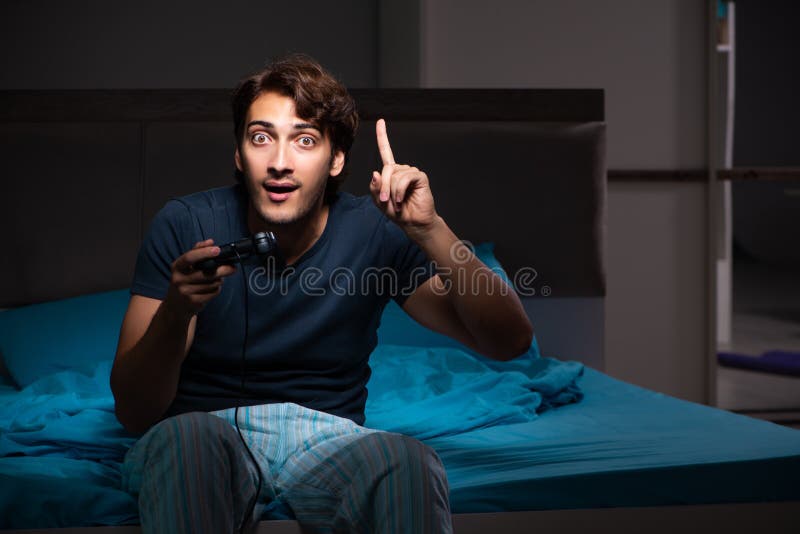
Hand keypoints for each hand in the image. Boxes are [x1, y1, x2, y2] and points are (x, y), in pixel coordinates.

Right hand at [165, 239, 237, 318]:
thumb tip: (210, 241)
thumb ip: (197, 251)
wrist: (175, 305)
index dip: (204, 252)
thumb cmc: (184, 280)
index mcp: (177, 266)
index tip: (217, 249)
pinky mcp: (193, 302)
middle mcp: (179, 279)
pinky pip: (212, 293)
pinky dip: (216, 290)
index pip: (190, 257)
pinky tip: (213, 288)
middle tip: (232, 268)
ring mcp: (185, 291)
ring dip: (219, 281)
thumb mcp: (186, 266)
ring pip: (212, 283)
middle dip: (222, 270)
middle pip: (206, 272)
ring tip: (217, 280)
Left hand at [370, 119, 438, 239]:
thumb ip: (374, 188)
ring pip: (394, 176)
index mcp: (391, 172)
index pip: (386, 151)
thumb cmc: (397, 212)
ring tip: (397, 202)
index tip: (380, 121)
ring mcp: (411, 172)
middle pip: (386, 169)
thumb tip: (375, 173)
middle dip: (383, 186)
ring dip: (392, 192)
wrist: (413, 222)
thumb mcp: (379, 201)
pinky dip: (400, 191)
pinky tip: (402, 199)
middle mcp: (401, 169)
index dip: (382, 136)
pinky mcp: (419, 177)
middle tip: (385, 201)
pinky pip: (405, 179)